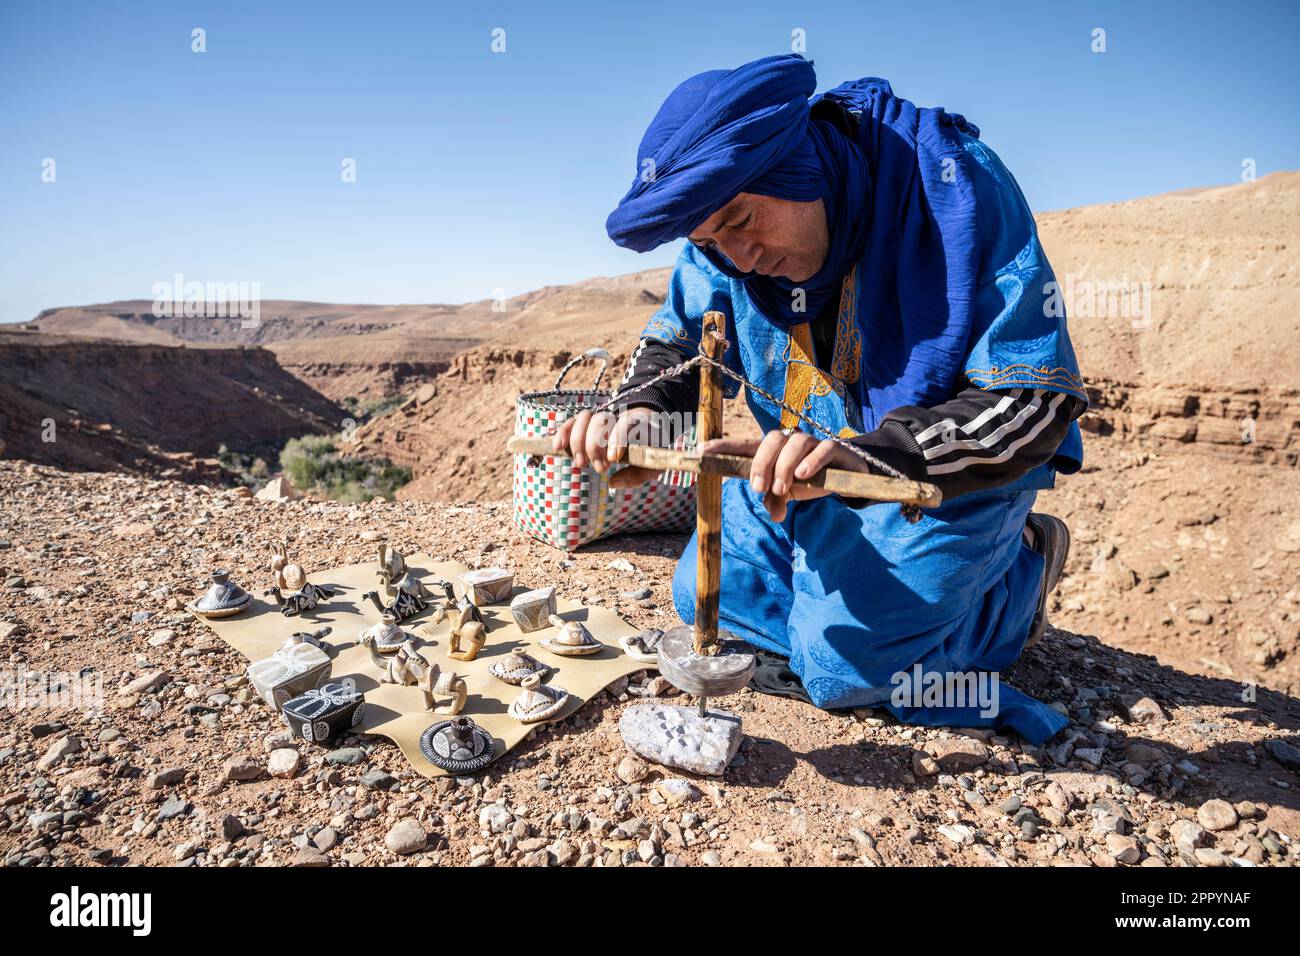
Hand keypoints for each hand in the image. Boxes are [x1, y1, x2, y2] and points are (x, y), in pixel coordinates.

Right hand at [549, 406, 665, 487]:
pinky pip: (571, 422)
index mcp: (639, 423)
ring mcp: (601, 418)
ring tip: (581, 463)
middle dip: (596, 446)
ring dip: (578, 442)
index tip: (613, 459)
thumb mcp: (652, 465)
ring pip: (584, 418)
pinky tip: (557, 447)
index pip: (625, 423)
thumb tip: (613, 482)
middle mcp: (618, 416)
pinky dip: (563, 432)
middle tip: (601, 469)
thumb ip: (637, 475)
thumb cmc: (650, 450)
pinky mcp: (586, 424)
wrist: (646, 429)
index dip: (617, 438)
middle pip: (601, 421)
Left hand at [701, 429, 869, 521]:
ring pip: (795, 443)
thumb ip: (776, 500)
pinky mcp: (834, 448)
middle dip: (761, 463)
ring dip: (784, 466)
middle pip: (771, 439)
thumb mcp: (788, 493)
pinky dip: (811, 461)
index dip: (724, 446)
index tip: (701, 451)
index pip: (746, 445)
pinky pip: (822, 448)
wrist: (846, 476)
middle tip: (760, 488)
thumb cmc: (808, 481)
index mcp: (773, 451)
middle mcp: (790, 441)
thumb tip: (776, 514)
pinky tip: (804, 476)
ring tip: (783, 488)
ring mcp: (812, 442)